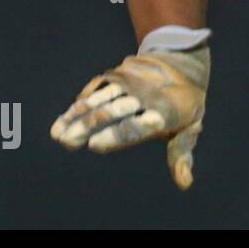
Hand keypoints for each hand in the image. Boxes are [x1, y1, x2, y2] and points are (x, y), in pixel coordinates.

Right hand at [50, 27, 210, 189]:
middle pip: (114, 111)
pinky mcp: (118, 73)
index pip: (140, 125)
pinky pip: (95, 89)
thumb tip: (185, 184)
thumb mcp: (190, 128)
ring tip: (58, 136)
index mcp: (166, 111)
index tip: (95, 144)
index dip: (118, 134)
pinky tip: (62, 121)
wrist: (182, 63)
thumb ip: (181, 156)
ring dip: (77, 116)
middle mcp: (145, 94)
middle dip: (89, 126)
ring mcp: (130, 81)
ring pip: (100, 99)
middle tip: (68, 142)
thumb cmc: (185, 106)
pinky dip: (78, 105)